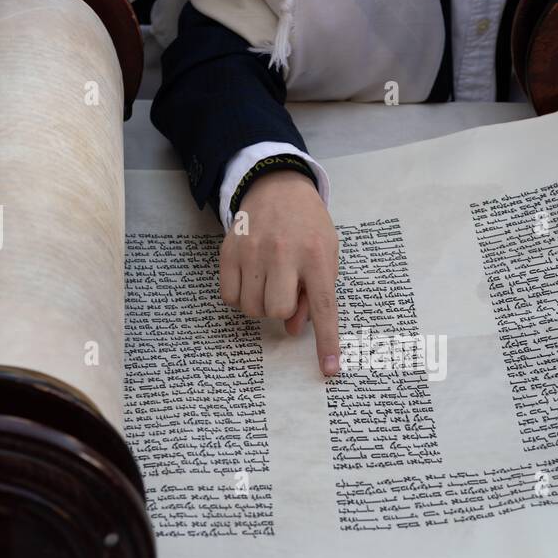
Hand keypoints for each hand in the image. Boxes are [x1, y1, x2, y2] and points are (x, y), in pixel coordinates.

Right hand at [222, 169, 340, 376]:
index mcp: (317, 256)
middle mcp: (284, 252)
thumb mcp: (325, 256)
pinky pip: (229, 297)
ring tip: (268, 281)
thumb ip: (314, 295)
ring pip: (252, 308)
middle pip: (277, 311)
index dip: (326, 341)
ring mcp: (253, 250)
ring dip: (261, 305)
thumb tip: (292, 330)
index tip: (328, 370)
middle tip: (285, 290)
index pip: (324, 307)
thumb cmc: (308, 228)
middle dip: (282, 309)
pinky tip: (250, 279)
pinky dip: (240, 297)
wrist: (277, 187)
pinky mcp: (229, 250)